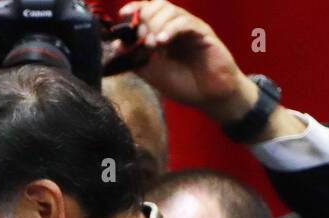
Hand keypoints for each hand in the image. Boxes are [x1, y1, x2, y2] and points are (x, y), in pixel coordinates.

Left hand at [121, 1, 253, 123]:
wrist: (210, 97)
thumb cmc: (184, 84)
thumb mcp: (153, 73)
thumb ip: (136, 59)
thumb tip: (118, 44)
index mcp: (164, 33)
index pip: (149, 10)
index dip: (135, 8)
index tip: (123, 14)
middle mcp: (177, 27)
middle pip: (158, 6)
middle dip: (145, 17)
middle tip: (141, 37)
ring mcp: (191, 29)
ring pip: (171, 11)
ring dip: (156, 25)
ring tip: (151, 44)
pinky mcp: (204, 34)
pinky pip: (186, 23)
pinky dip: (171, 29)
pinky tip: (162, 41)